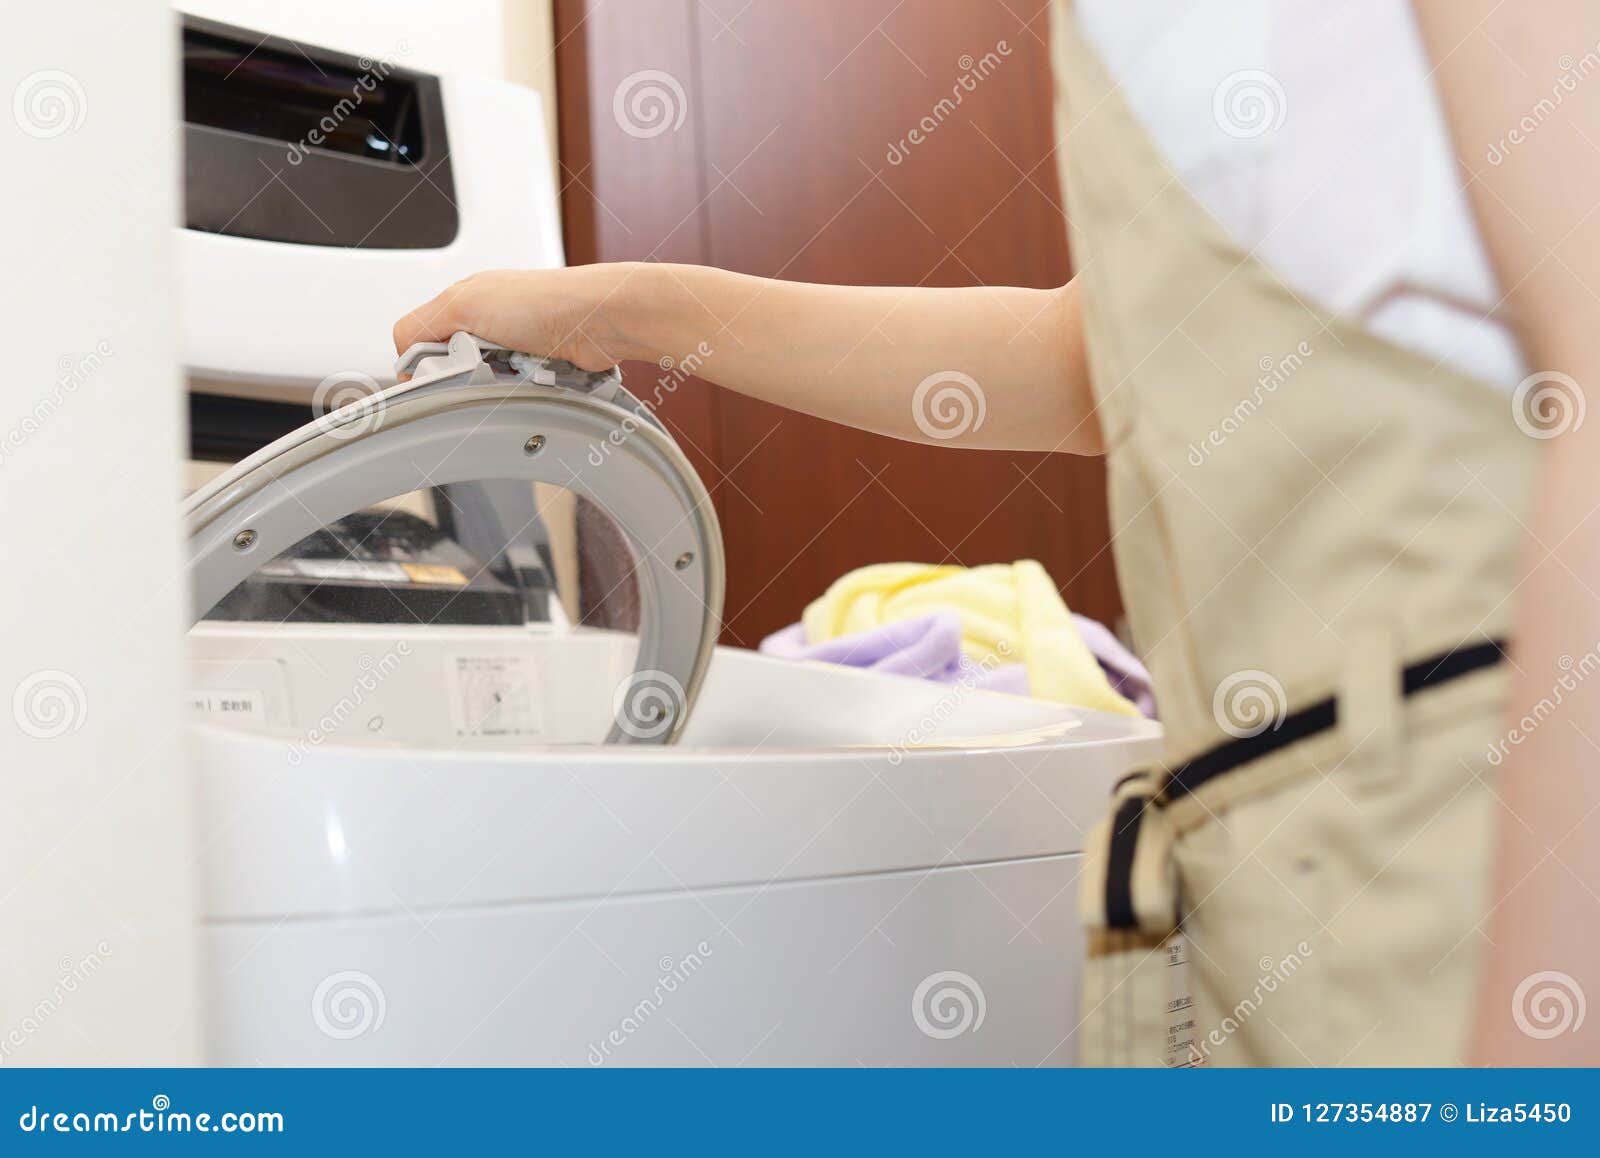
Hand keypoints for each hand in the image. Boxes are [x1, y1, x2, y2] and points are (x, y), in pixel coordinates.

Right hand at [392, 264, 646, 370]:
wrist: (599, 318)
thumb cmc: (544, 300)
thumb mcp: (464, 303)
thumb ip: (423, 326)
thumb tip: (404, 358)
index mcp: (464, 300)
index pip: (419, 339)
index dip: (422, 362)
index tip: (433, 376)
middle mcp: (489, 321)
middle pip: (454, 367)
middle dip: (465, 376)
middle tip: (480, 371)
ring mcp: (516, 345)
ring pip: (486, 384)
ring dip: (497, 385)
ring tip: (514, 372)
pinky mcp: (541, 366)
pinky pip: (519, 391)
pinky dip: (524, 389)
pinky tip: (535, 379)